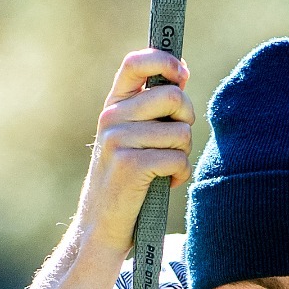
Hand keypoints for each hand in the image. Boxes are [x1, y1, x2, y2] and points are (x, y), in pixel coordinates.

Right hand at [70, 48, 193, 257]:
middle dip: (186, 120)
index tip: (182, 75)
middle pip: (173, 97)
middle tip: (176, 142)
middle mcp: (111, 118)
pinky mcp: (129, 165)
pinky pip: (177, 158)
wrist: (102, 227)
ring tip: (167, 169)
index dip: (165, 61)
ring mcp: (118, 141)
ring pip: (180, 132)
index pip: (136, 62)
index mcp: (113, 106)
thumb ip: (152, 107)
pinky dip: (180, 174)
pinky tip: (166, 183)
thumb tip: (182, 73)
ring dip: (183, 155)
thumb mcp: (133, 137)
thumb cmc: (126, 182)